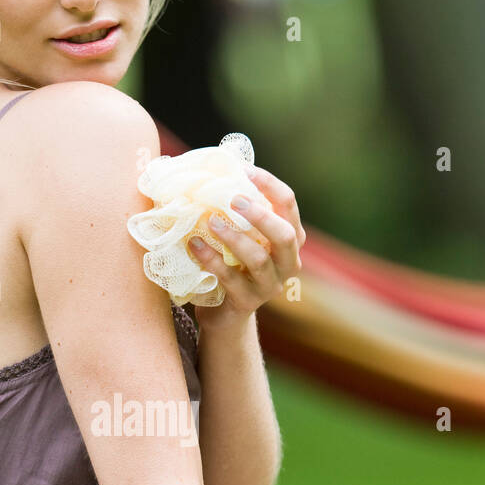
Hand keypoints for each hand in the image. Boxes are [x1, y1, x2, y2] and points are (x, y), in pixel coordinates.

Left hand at [188, 164, 305, 331]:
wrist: (225, 314)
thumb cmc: (233, 265)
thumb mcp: (242, 237)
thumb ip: (237, 212)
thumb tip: (212, 170)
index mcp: (290, 239)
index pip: (288, 205)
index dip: (269, 185)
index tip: (244, 170)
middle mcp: (288, 262)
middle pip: (286, 236)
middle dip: (260, 215)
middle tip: (233, 198)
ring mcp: (270, 285)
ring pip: (259, 259)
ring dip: (234, 237)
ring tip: (210, 222)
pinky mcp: (248, 302)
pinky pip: (231, 279)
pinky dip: (211, 259)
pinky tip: (193, 244)